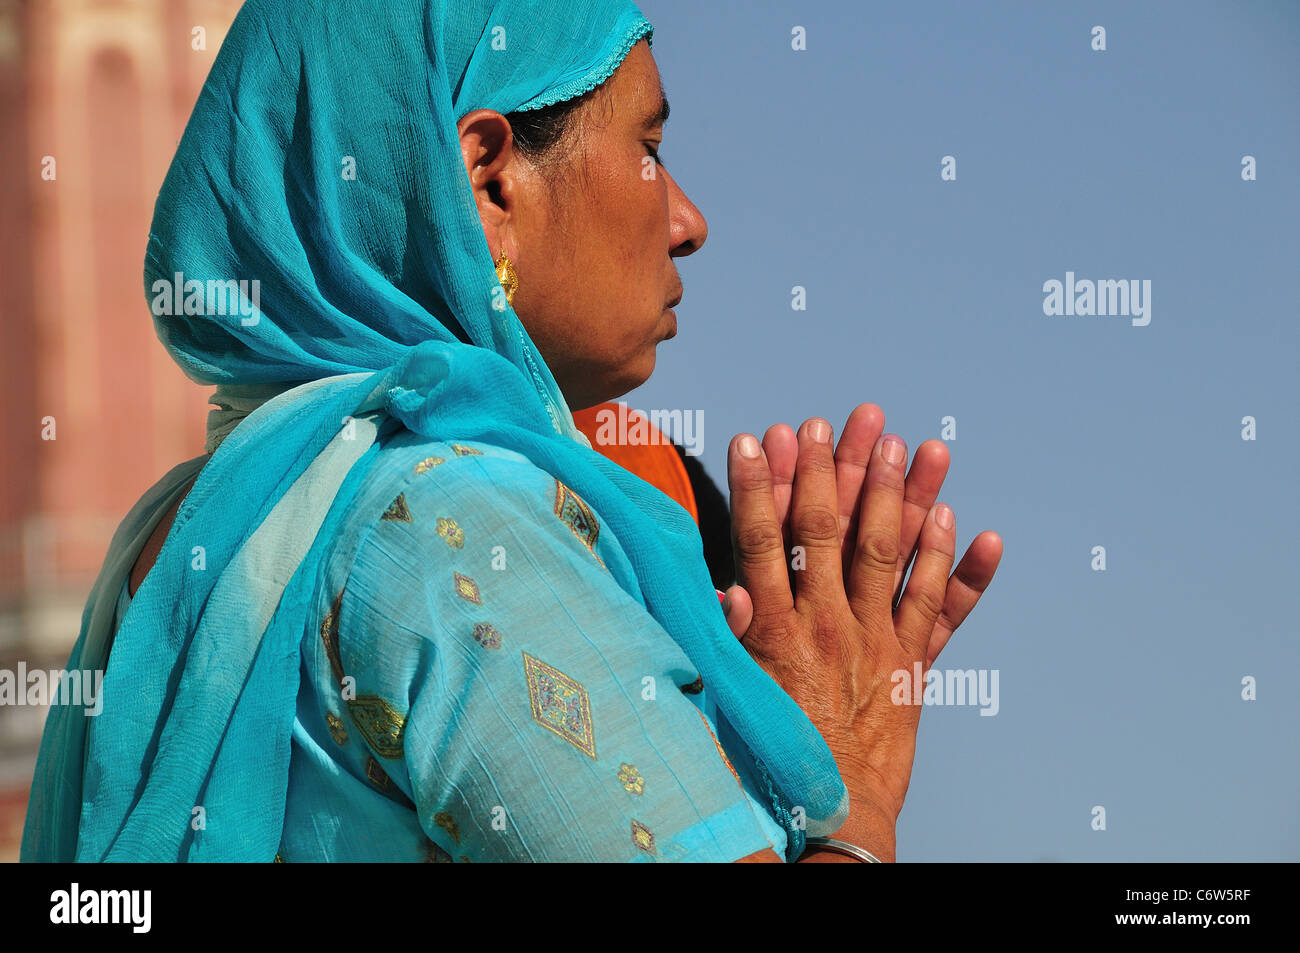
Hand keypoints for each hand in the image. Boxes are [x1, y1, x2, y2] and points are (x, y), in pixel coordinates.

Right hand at [727, 417, 962, 853]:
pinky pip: (944, 611)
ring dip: (905, 496)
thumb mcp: (732, 698)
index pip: (762, 543)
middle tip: (849, 419)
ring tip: (917, 445)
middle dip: (839, 469)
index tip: (759, 438)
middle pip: (831, 533)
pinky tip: (973, 526)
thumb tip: (730, 586)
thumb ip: (730, 639)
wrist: (835, 816)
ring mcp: (879, 643)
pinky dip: (963, 570)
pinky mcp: (915, 666)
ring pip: (892, 556)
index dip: (762, 487)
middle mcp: (830, 628)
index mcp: (776, 634)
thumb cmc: (774, 757)